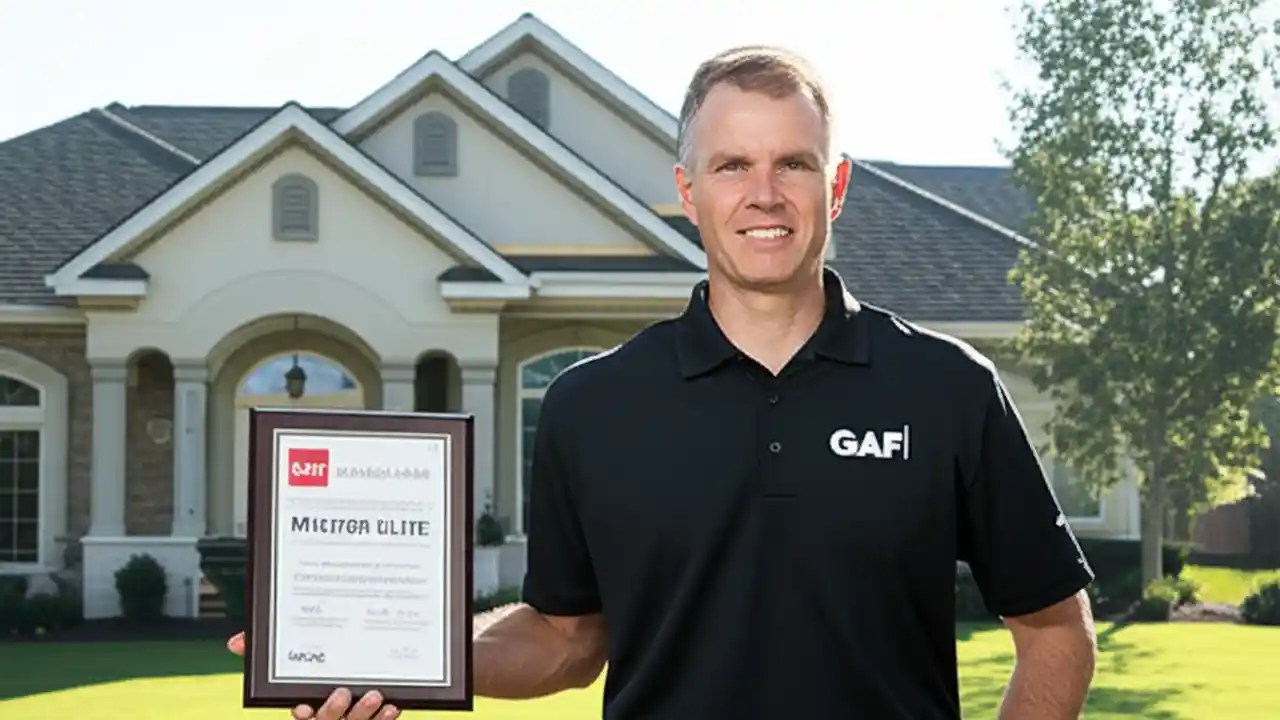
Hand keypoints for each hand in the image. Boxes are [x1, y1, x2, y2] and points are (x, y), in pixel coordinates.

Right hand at [225, 633, 399, 718]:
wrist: (355, 671)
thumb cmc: (318, 669)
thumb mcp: (290, 658)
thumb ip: (258, 648)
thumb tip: (235, 642)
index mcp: (307, 706)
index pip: (302, 716)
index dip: (303, 714)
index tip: (302, 708)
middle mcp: (327, 715)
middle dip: (333, 711)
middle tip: (342, 693)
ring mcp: (351, 719)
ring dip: (363, 713)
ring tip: (375, 695)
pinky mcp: (374, 719)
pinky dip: (385, 719)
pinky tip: (393, 706)